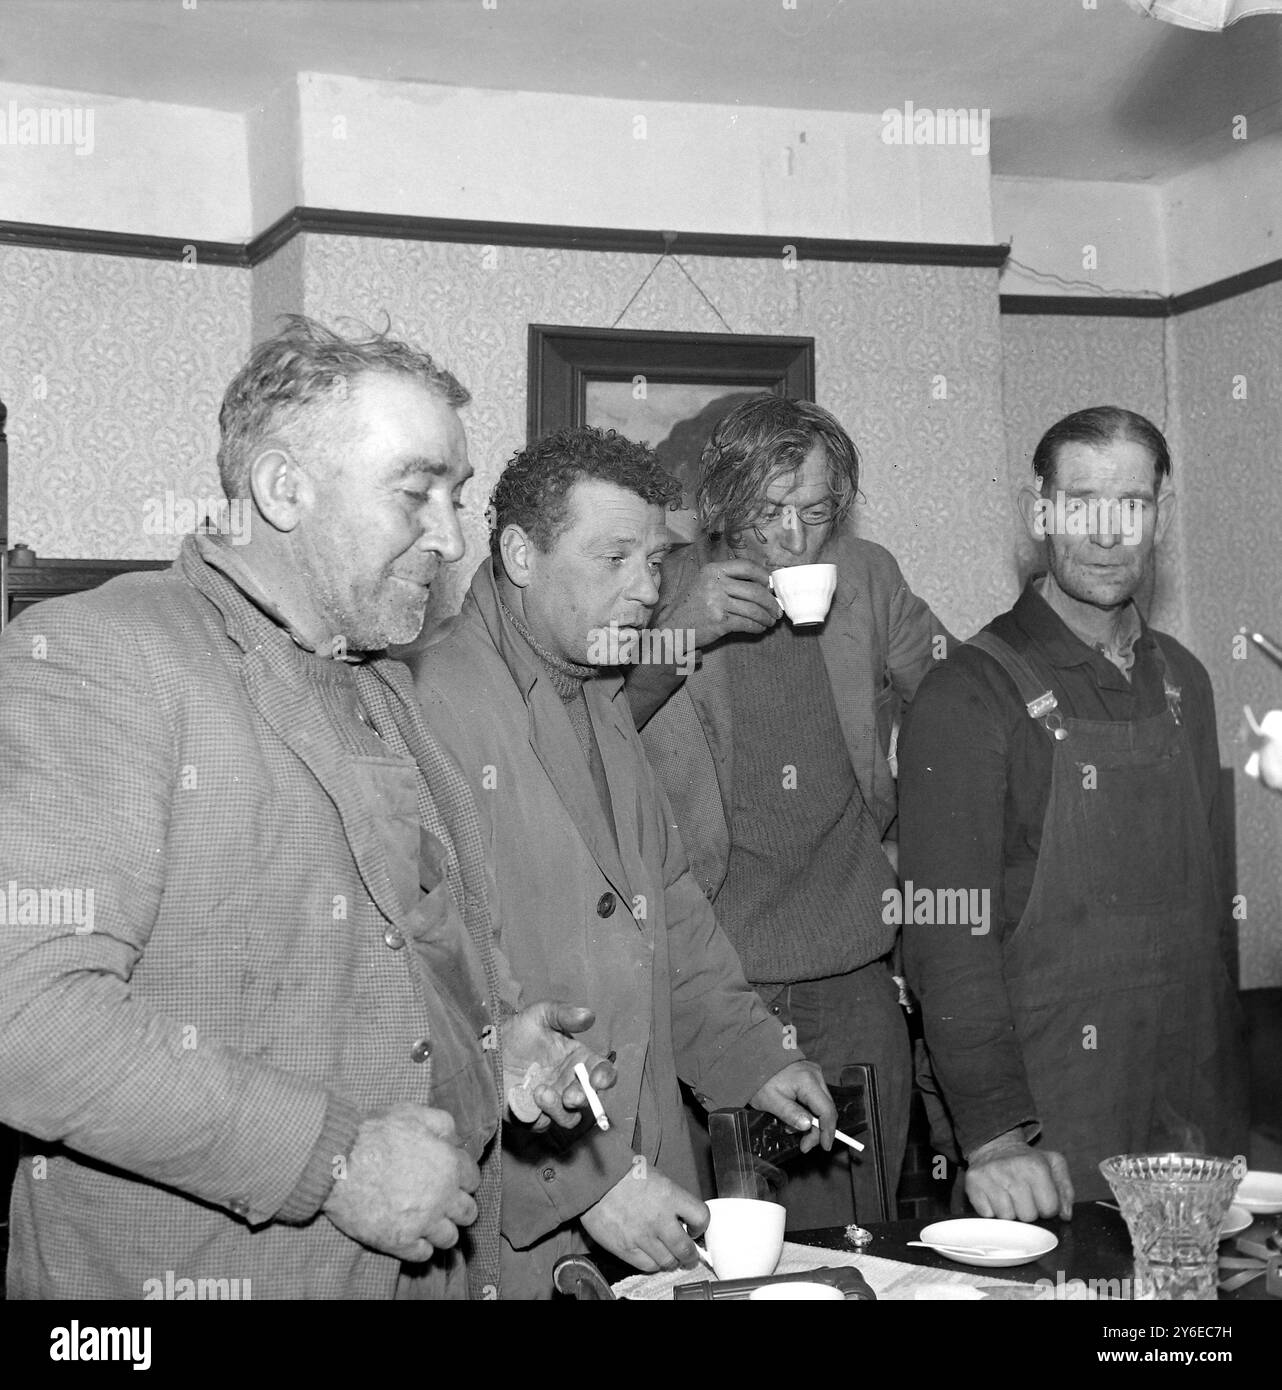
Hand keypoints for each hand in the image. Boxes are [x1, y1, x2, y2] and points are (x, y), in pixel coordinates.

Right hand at [322, 1103, 479, 1262]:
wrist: (336, 1162)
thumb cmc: (373, 1133)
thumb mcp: (413, 1113)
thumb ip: (443, 1124)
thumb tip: (455, 1140)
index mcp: (449, 1165)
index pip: (473, 1180)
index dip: (461, 1178)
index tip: (449, 1178)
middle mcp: (442, 1196)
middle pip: (467, 1213)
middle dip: (457, 1207)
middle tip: (441, 1202)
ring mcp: (422, 1222)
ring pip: (449, 1237)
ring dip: (441, 1230)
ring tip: (427, 1221)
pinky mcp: (399, 1242)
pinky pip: (424, 1255)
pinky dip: (421, 1246)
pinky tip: (411, 1234)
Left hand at [501, 1001, 617, 1131]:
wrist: (489, 1049)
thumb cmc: (519, 1029)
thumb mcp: (541, 1014)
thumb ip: (564, 1014)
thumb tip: (589, 1015)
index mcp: (579, 1059)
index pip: (601, 1071)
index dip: (605, 1076)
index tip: (599, 1080)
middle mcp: (570, 1083)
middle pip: (588, 1099)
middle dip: (583, 1099)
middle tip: (571, 1096)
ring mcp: (553, 1102)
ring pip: (569, 1118)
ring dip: (559, 1110)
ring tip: (540, 1092)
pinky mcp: (533, 1116)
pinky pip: (542, 1124)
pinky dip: (537, 1116)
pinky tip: (524, 1098)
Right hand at [581, 1163, 708, 1272]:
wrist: (595, 1180)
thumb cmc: (624, 1175)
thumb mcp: (657, 1178)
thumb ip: (672, 1199)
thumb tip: (683, 1217)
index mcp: (670, 1196)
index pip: (701, 1217)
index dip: (701, 1225)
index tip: (695, 1228)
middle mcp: (659, 1218)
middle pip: (686, 1248)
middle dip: (690, 1254)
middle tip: (687, 1253)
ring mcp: (642, 1236)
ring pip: (668, 1261)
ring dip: (671, 1260)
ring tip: (667, 1254)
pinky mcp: (626, 1248)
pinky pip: (648, 1266)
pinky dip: (653, 1263)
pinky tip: (650, 1254)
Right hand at [658, 560, 780, 647]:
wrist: (673, 628)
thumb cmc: (692, 606)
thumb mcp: (704, 583)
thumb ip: (727, 579)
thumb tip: (761, 583)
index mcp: (712, 570)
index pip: (746, 567)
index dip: (763, 576)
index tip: (770, 586)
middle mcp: (715, 583)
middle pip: (755, 591)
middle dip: (770, 602)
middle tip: (776, 610)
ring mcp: (717, 603)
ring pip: (753, 609)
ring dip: (766, 617)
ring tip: (770, 621)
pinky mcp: (719, 622)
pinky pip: (747, 623)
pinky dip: (757, 627)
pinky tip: (760, 628)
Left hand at [750, 1060, 835, 1154]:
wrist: (753, 1059)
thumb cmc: (760, 1079)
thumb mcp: (771, 1101)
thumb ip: (790, 1114)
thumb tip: (808, 1126)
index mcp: (808, 1081)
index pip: (827, 1111)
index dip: (828, 1131)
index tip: (824, 1146)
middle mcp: (816, 1075)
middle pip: (827, 1109)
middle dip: (818, 1130)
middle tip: (804, 1144)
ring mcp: (815, 1073)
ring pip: (822, 1104)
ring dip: (812, 1121)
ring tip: (792, 1128)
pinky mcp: (811, 1075)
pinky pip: (816, 1097)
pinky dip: (809, 1110)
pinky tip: (795, 1116)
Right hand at [964, 1135, 1073, 1221]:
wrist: (995, 1144)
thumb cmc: (1027, 1160)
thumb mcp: (1054, 1165)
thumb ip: (1066, 1190)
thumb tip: (1065, 1215)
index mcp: (1036, 1166)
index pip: (1049, 1209)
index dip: (1047, 1207)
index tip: (1040, 1197)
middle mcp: (1012, 1170)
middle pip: (1027, 1216)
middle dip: (1028, 1210)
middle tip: (1023, 1196)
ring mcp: (990, 1177)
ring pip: (1007, 1217)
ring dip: (1009, 1211)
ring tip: (1009, 1196)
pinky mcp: (973, 1183)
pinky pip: (987, 1214)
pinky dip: (991, 1210)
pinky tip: (994, 1196)